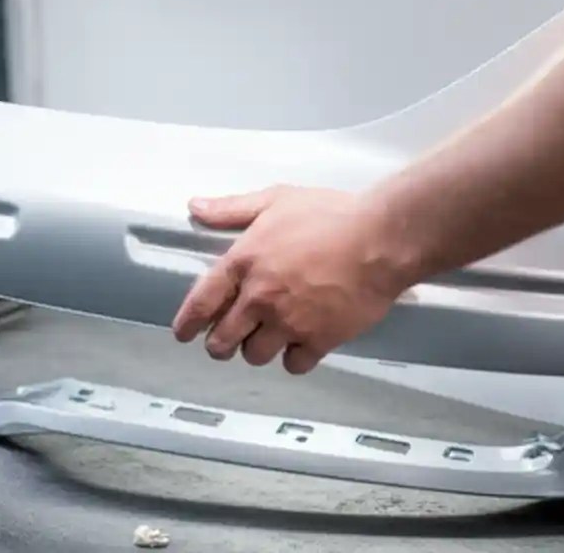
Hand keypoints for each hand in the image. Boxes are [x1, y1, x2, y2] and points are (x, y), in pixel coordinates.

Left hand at [171, 185, 413, 374]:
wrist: (380, 239)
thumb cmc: (331, 214)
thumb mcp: (276, 199)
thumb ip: (232, 208)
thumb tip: (195, 207)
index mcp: (243, 262)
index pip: (201, 302)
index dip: (187, 323)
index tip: (183, 334)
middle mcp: (259, 298)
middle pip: (223, 340)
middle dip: (219, 345)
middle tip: (225, 343)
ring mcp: (288, 322)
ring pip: (255, 355)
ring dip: (257, 350)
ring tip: (267, 339)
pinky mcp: (318, 340)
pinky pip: (293, 365)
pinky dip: (294, 359)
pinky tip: (300, 346)